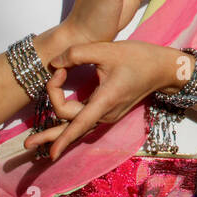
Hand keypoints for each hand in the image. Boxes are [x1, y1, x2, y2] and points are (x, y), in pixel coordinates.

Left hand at [23, 40, 180, 159]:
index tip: (55, 75)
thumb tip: (54, 63)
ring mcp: (108, 115)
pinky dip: (68, 129)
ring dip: (55, 134)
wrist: (164, 69)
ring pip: (76, 128)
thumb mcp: (107, 49)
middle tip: (38, 115)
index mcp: (105, 101)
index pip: (76, 126)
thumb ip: (77, 53)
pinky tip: (56, 134)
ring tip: (33, 146)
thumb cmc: (139, 57)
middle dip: (52, 113)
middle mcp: (105, 114)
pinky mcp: (109, 112)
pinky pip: (83, 123)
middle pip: (69, 123)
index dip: (57, 139)